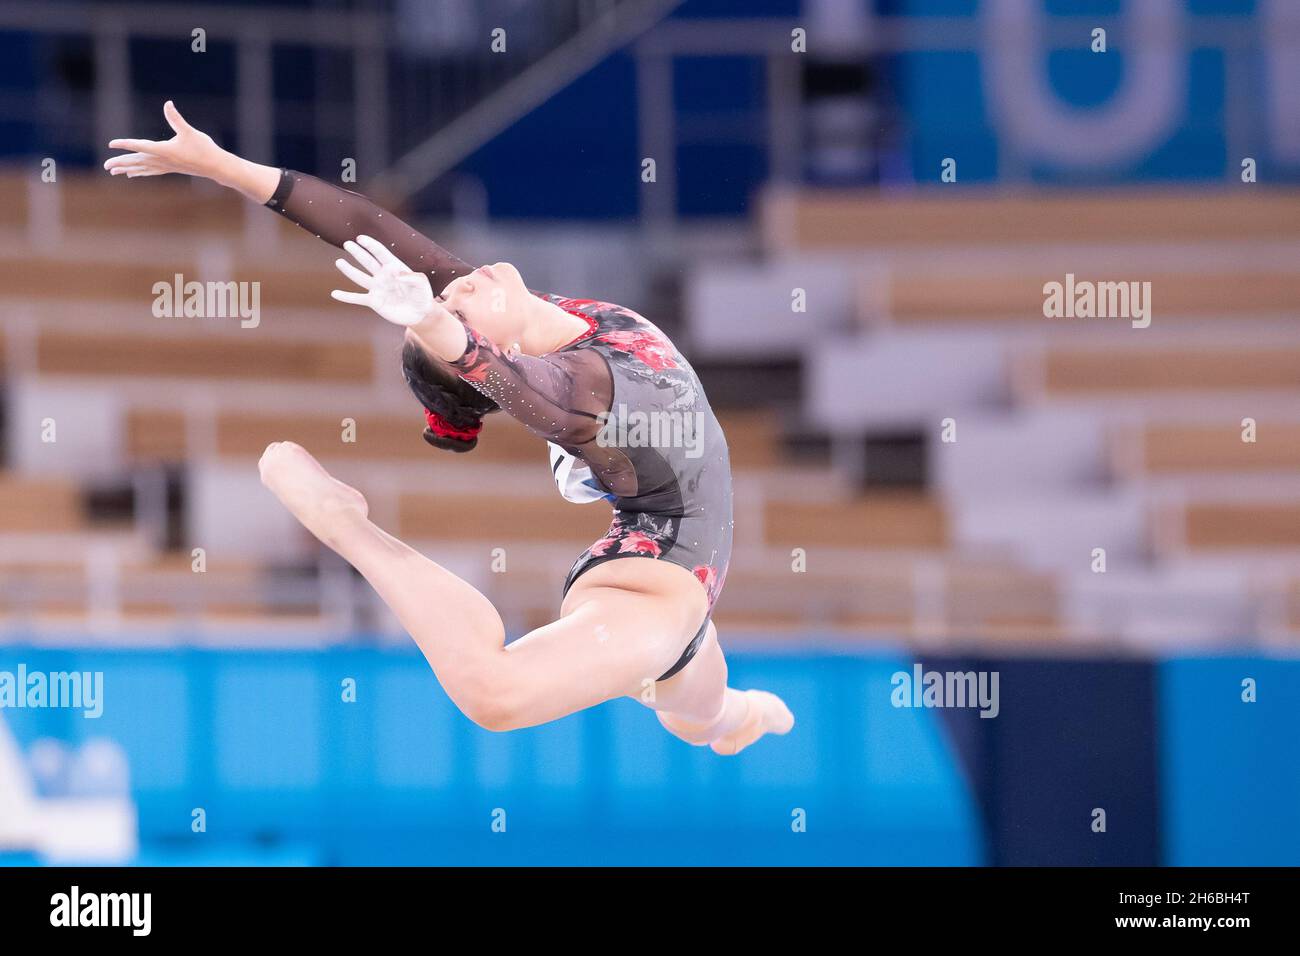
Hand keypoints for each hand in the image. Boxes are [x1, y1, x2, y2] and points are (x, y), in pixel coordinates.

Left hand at [104, 100, 227, 179]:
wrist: (216, 167)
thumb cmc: (204, 149)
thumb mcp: (190, 132)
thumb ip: (176, 118)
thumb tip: (168, 103)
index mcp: (164, 151)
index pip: (140, 146)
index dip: (125, 144)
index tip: (111, 144)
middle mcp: (162, 160)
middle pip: (137, 161)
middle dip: (121, 163)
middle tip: (106, 166)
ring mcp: (166, 166)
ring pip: (142, 168)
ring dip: (127, 169)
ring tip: (113, 171)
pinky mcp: (170, 168)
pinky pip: (150, 171)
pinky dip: (139, 172)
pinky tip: (132, 174)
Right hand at [331, 235, 439, 326]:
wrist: (420, 313)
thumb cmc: (422, 295)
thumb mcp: (421, 283)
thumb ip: (412, 277)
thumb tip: (396, 273)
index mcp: (394, 267)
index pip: (380, 253)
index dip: (370, 245)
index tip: (360, 238)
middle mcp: (383, 275)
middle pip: (367, 261)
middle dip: (358, 252)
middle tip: (347, 244)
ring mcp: (377, 288)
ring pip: (360, 277)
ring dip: (349, 270)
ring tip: (339, 262)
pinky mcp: (374, 301)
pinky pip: (357, 298)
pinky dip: (346, 297)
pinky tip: (335, 294)